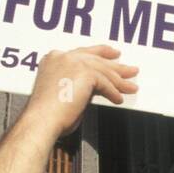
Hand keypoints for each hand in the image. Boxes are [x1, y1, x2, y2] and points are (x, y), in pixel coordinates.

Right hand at [24, 44, 139, 136]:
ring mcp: (73, 62)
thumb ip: (78, 85)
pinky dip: (113, 92)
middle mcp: (63, 57)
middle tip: (130, 70)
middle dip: (115, 66)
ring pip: (103, 70)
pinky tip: (118, 99)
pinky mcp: (84, 73)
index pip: (83, 52)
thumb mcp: (63, 92)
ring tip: (131, 87)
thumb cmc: (47, 114)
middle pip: (96, 59)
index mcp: (54, 59)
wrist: (42, 120)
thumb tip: (96, 87)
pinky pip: (105, 83)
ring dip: (119, 81)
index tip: (113, 54)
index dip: (100, 53)